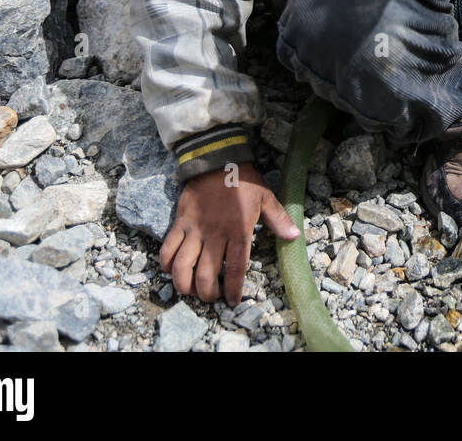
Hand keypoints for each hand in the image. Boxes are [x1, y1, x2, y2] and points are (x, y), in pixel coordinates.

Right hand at [159, 161, 299, 304]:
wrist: (216, 160)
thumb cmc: (244, 181)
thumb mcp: (266, 198)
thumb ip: (278, 220)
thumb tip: (294, 237)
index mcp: (238, 231)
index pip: (235, 268)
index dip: (234, 288)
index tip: (232, 301)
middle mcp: (214, 234)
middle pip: (206, 275)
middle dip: (208, 293)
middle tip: (211, 297)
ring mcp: (194, 230)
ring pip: (182, 267)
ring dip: (184, 285)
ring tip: (191, 290)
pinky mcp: (179, 223)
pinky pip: (168, 248)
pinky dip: (166, 264)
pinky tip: (172, 271)